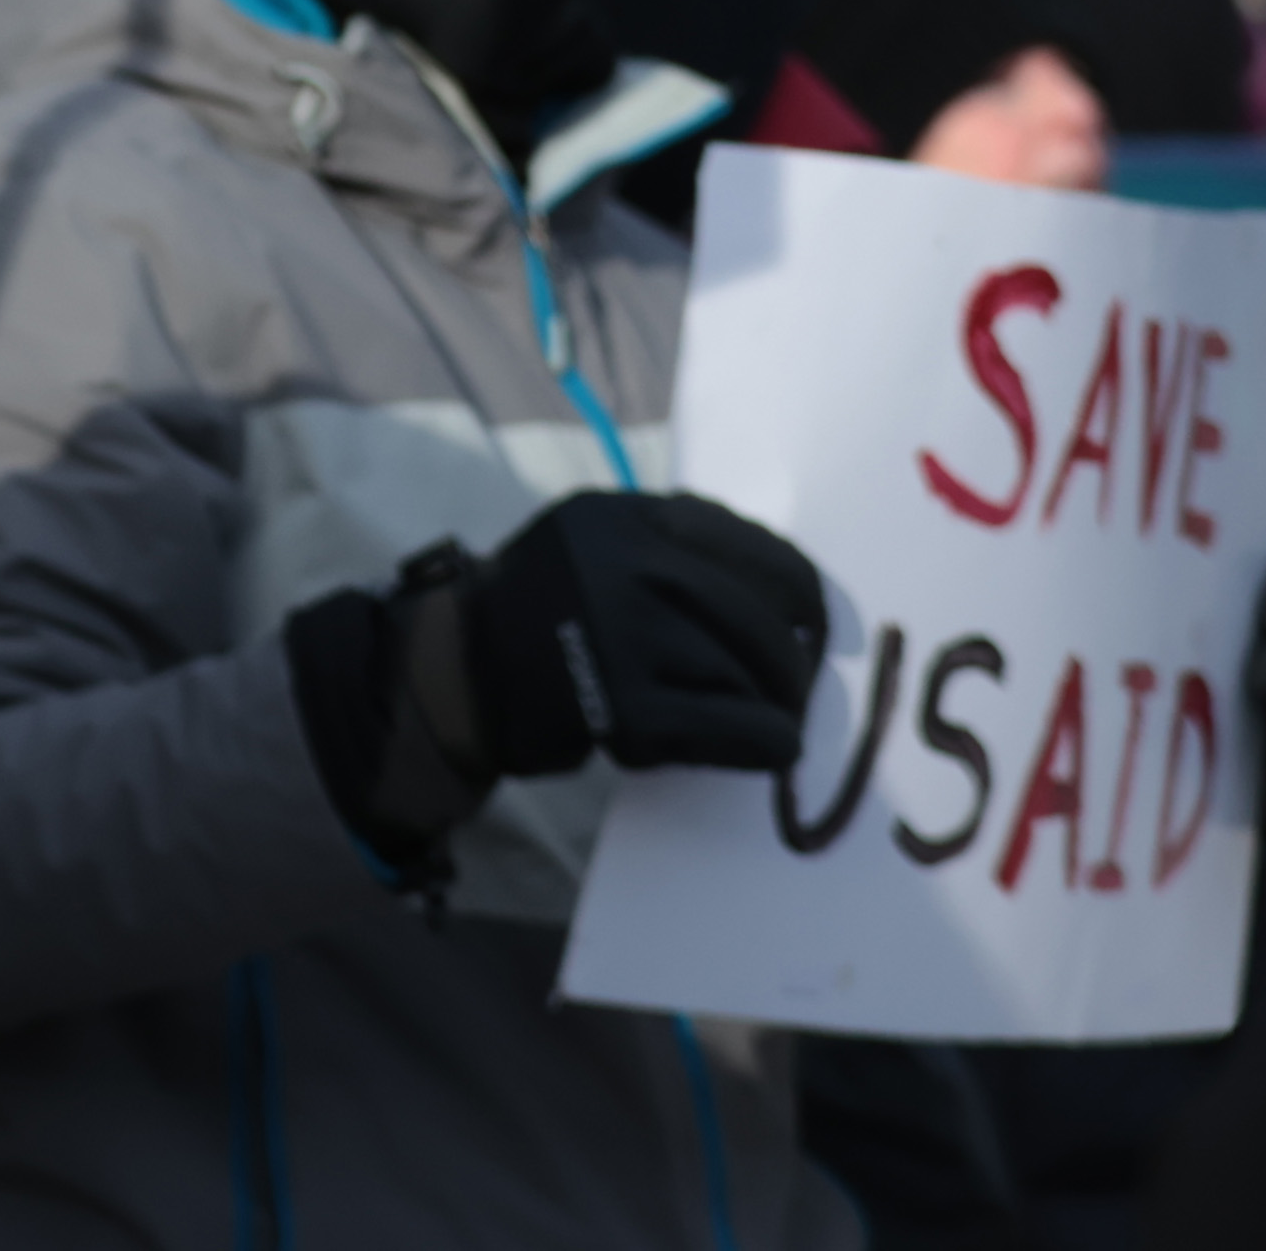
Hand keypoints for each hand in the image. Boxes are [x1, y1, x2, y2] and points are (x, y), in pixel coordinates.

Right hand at [453, 491, 825, 776]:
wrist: (452, 676)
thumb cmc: (540, 614)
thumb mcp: (590, 546)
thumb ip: (668, 549)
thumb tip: (788, 598)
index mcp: (615, 515)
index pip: (743, 541)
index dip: (798, 587)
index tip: (812, 620)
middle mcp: (616, 561)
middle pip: (753, 612)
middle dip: (789, 661)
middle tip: (796, 689)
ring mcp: (617, 631)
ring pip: (740, 671)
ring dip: (772, 705)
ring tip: (774, 721)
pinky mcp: (620, 704)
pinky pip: (728, 724)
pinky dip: (764, 743)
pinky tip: (774, 750)